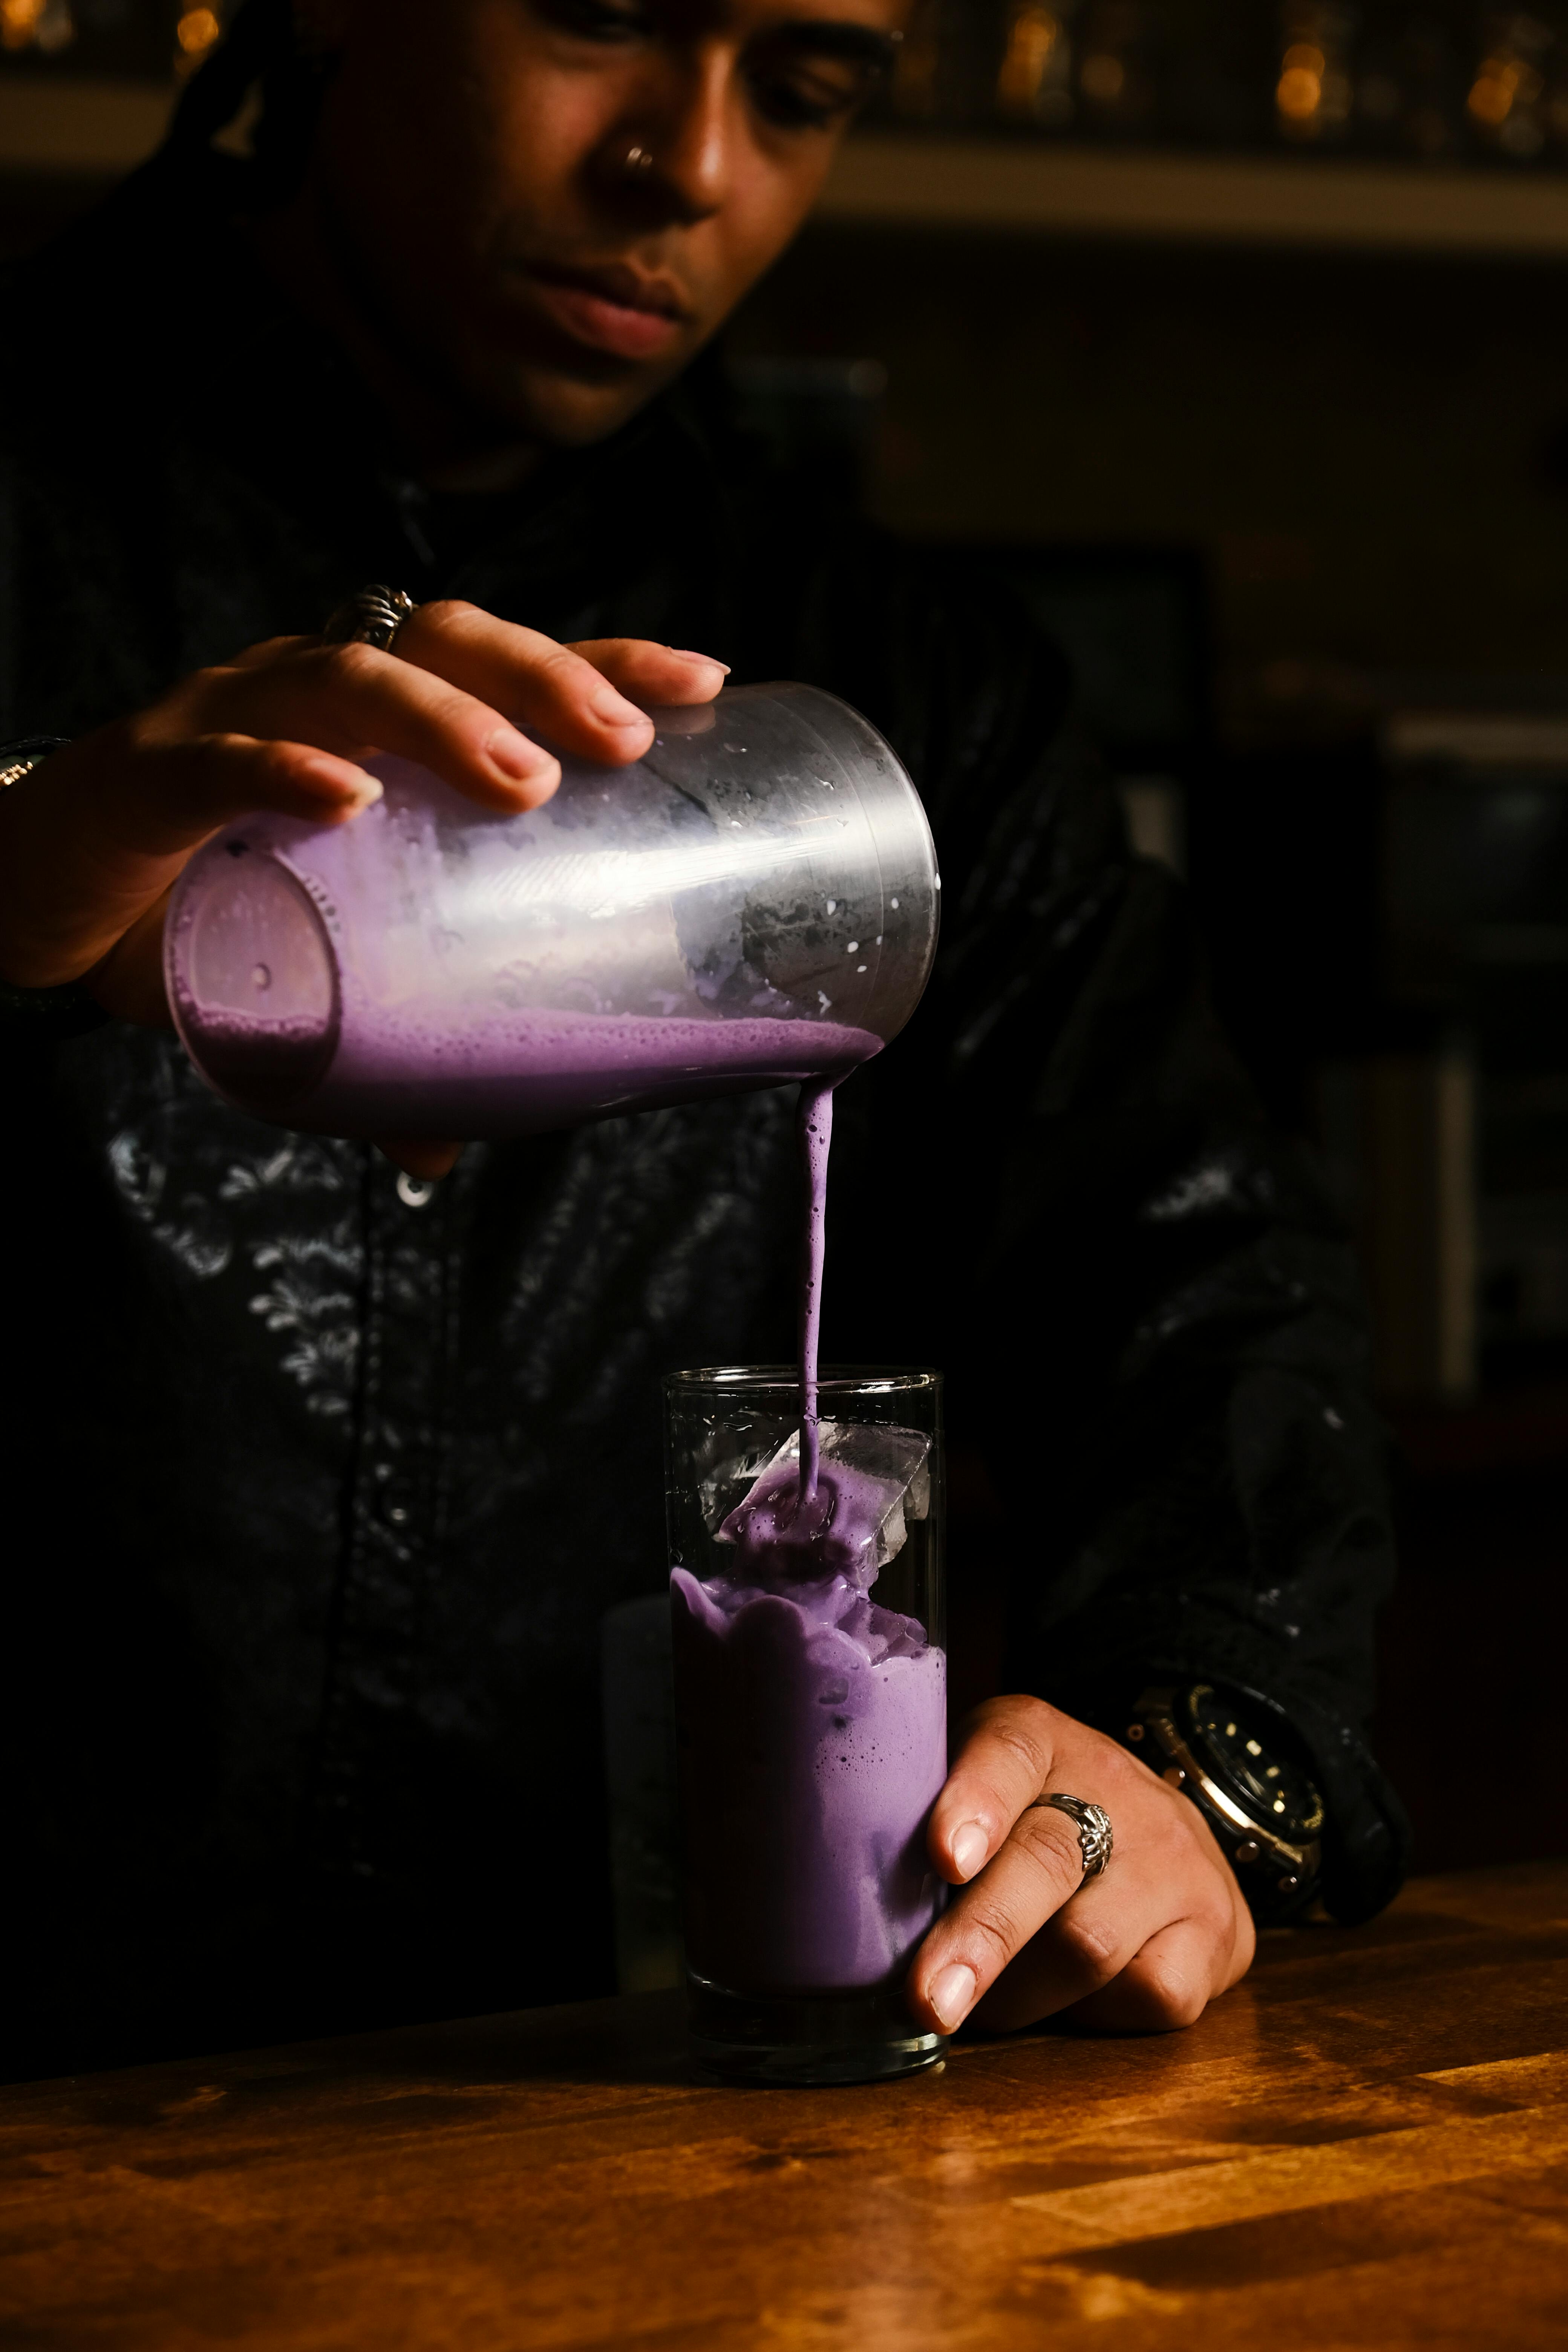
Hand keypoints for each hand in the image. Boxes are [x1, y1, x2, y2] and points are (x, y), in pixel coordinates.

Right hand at [0, 604, 724, 1173]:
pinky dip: (283, 767)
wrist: (34, 901)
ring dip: (442, 718)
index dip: (602, 657)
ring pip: (346, 674)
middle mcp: (306, 692)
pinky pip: (218, 757)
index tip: (702, 682)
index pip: (501, 662)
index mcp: (369, 723)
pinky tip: (342, 795)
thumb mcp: (304, 972)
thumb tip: (441, 1149)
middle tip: (623, 742)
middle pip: (443, 639)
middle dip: (544, 676)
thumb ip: (372, 1050)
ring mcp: (225, 717)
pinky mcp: (145, 772)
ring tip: (522, 777)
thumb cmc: (190, 908)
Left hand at [906, 1695, 1255, 2036]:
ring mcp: (1175, 1859)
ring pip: (1090, 1943)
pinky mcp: (1218, 1930)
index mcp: (1038, 1739)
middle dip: (981, 1937)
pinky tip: (1068, 2005)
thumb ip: (919, 1823)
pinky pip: (1150, 1994)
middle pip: (1047, 1861)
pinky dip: (1094, 2018)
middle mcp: (1116, 1787)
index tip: (944, 1855)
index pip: (1008, 1750)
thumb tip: (841, 1913)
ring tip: (976, 2007)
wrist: (1160, 1834)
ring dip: (1018, 1996)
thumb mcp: (978, 1795)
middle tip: (928, 2000)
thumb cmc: (1034, 1823)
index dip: (974, 1800)